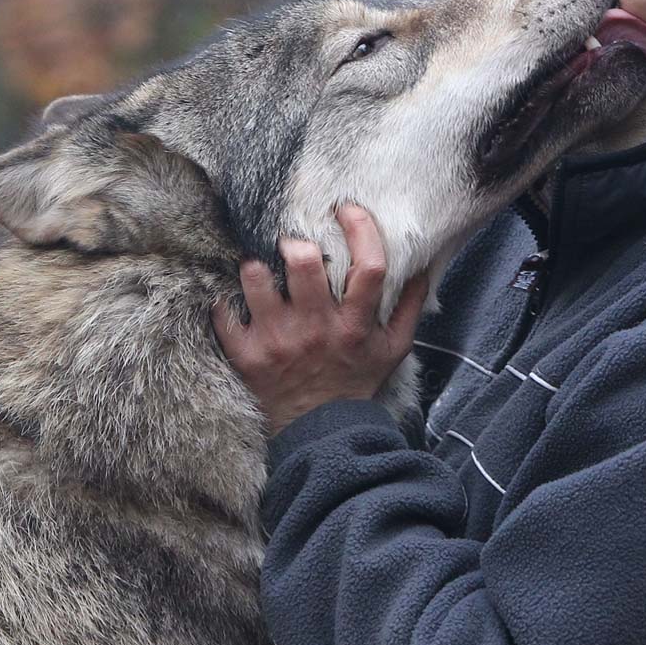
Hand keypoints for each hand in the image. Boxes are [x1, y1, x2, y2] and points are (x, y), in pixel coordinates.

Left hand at [212, 205, 428, 435]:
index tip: (347, 209)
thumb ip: (408, 306)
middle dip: (295, 242)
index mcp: (355, 324)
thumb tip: (422, 265)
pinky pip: (224, 313)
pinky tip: (233, 298)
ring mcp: (278, 341)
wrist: (321, 435)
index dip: (360, 227)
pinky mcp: (247, 355)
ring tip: (258, 266)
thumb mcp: (394, 349)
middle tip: (291, 242)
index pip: (369, 265)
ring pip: (257, 279)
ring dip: (255, 265)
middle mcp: (317, 329)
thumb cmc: (356, 383)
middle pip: (303, 262)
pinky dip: (224, 301)